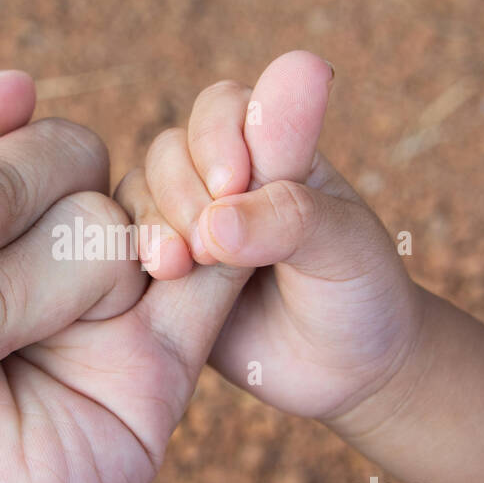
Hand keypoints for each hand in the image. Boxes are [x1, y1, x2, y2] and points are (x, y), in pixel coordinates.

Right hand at [116, 51, 424, 425]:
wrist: (348, 374)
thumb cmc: (359, 296)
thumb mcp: (345, 248)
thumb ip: (291, 218)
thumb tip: (215, 222)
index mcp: (274, 150)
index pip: (223, 108)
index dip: (216, 136)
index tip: (235, 184)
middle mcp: (223, 180)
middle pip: (169, 152)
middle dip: (181, 191)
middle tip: (208, 247)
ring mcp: (188, 226)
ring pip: (139, 196)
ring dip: (152, 225)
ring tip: (177, 268)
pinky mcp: (164, 276)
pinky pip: (123, 250)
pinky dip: (130, 257)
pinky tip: (157, 283)